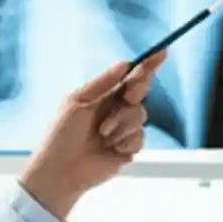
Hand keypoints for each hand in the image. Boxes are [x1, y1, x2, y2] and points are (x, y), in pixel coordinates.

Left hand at [19, 50, 166, 219]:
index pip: (129, 76)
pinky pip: (139, 138)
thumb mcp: (77, 102)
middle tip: (126, 96)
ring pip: (140, 115)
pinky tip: (110, 148)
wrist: (61, 169)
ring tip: (102, 134)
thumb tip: (125, 64)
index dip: (147, 64)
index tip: (161, 52)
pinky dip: (125, 141)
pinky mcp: (128, 148)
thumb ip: (102, 83)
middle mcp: (116, 109)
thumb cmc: (61, 135)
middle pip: (140, 91)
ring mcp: (123, 129)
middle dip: (135, 91)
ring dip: (121, 123)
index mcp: (103, 95)